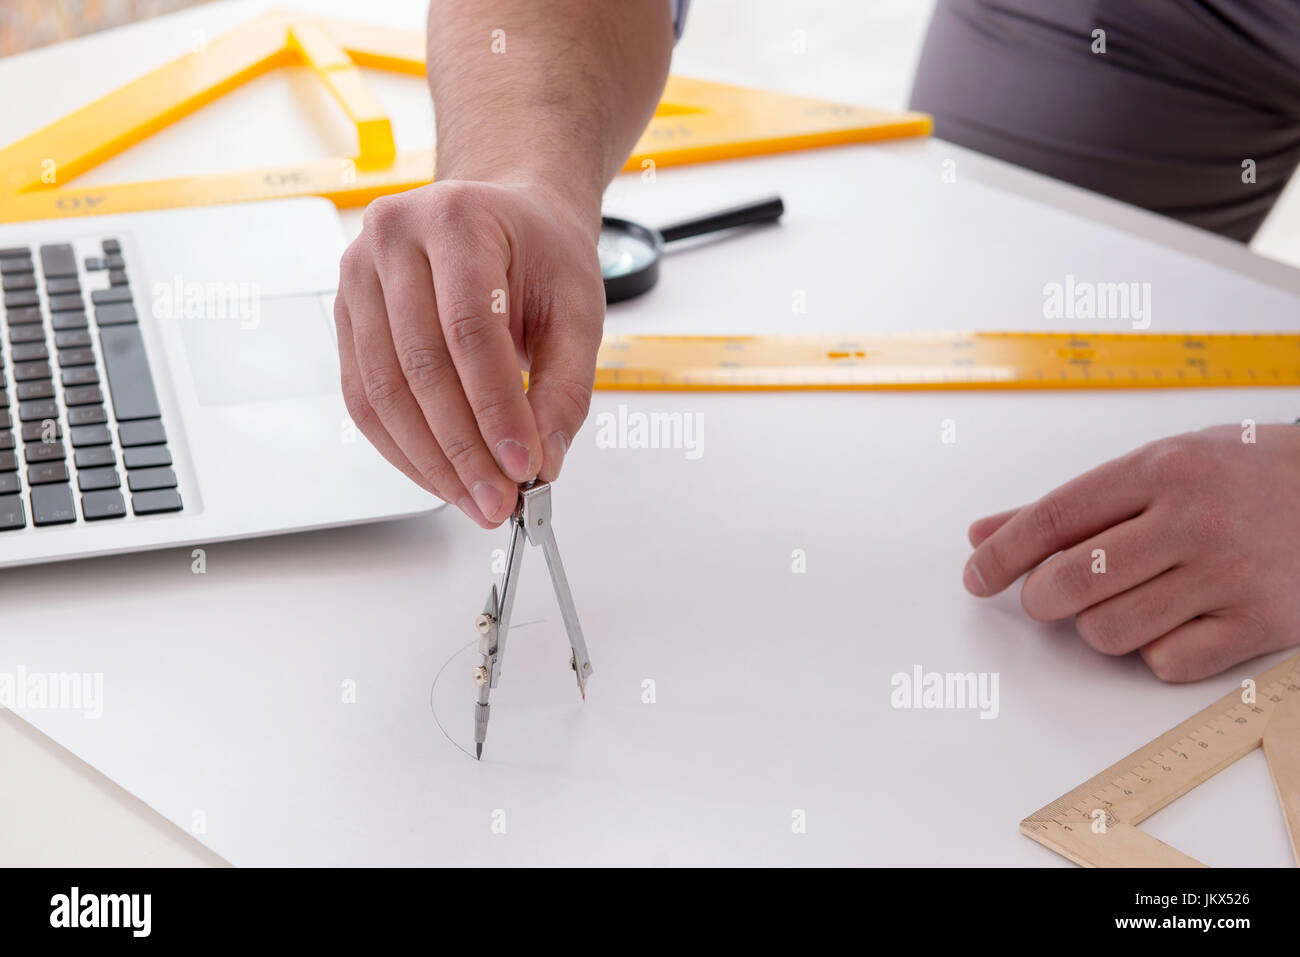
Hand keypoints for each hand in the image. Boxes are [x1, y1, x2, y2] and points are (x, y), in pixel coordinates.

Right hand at [334, 179, 604, 526]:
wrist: (503, 219)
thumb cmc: (539, 252)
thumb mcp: (578, 307)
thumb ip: (566, 385)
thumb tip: (543, 459)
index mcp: (457, 218)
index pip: (471, 328)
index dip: (496, 407)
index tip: (523, 466)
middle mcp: (393, 238)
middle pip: (421, 365)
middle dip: (463, 448)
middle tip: (499, 499)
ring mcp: (358, 275)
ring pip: (383, 390)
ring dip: (430, 460)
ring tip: (475, 499)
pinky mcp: (347, 317)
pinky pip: (364, 398)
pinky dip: (402, 448)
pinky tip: (440, 477)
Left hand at [962, 423, 1299, 680]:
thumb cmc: (1241, 477)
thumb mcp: (1157, 465)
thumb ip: (1068, 505)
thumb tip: (982, 534)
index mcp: (1161, 469)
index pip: (1053, 519)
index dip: (1001, 555)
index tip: (974, 577)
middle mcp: (1193, 519)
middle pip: (1070, 582)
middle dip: (1043, 598)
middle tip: (1051, 595)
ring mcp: (1229, 574)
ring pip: (1109, 630)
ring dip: (1098, 626)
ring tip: (1126, 601)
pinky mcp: (1261, 623)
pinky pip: (1166, 662)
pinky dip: (1155, 652)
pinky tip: (1175, 622)